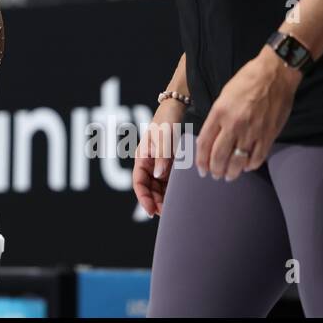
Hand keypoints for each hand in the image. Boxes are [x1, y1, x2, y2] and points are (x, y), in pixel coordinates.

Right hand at [133, 98, 185, 217]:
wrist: (177, 108)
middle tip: (167, 214)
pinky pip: (171, 182)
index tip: (150, 211)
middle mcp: (150, 163)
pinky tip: (183, 198)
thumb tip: (158, 176)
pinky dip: (175, 191)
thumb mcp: (163, 137)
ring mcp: (161, 165)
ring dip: (166, 199)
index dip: (143, 198)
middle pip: (150, 189)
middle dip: (156, 202)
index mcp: (142, 158)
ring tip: (176, 209)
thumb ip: (162, 157)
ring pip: (160, 188)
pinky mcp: (172, 164)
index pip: (139, 182)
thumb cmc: (166, 120)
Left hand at [196, 47, 300, 180]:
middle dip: (214, 169)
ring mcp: (252, 131)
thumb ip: (217, 118)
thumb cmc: (246, 81)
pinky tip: (247, 166)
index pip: (204, 143)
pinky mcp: (269, 135)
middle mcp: (234, 124)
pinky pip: (257, 157)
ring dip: (232, 172)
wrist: (275, 74)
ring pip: (238, 161)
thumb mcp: (223, 96)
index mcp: (219, 113)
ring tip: (229, 175)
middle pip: (219, 156)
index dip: (201, 160)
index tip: (201, 168)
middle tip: (214, 175)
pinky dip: (251, 165)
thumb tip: (212, 138)